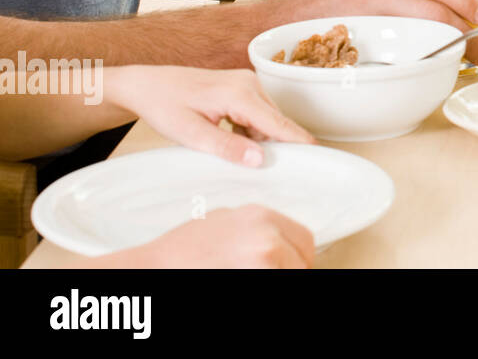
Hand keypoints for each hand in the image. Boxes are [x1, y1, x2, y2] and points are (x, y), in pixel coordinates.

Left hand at [105, 67, 314, 165]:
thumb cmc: (164, 106)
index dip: (298, 140)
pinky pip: (256, 113)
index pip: (277, 123)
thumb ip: (227, 147)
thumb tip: (260, 160)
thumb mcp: (190, 134)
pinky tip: (233, 142)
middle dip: (279, 145)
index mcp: (239, 93)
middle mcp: (249, 84)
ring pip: (266, 118)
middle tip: (280, 169)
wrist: (146, 84)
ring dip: (260, 139)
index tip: (317, 155)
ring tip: (242, 156)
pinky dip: (251, 130)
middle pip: (275, 121)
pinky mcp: (240, 87)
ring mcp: (246, 83)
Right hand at [120, 205, 314, 268]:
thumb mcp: (223, 221)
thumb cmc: (179, 252)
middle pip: (302, 262)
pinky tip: (242, 279)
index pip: (304, 240)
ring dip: (278, 277)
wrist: (151, 268)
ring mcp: (262, 259)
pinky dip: (266, 283)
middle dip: (294, 271)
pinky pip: (273, 280)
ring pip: (292, 273)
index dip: (300, 259)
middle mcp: (267, 235)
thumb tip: (276, 243)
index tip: (296, 267)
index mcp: (261, 216)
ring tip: (248, 275)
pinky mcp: (256, 276)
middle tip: (275, 275)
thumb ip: (255, 228)